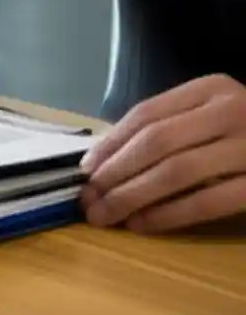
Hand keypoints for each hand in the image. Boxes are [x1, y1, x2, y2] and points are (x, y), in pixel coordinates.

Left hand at [79, 73, 245, 231]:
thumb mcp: (211, 115)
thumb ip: (168, 128)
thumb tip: (102, 160)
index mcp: (212, 89)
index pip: (146, 115)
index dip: (110, 144)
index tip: (84, 171)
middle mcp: (233, 110)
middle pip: (156, 143)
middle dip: (114, 174)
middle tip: (88, 200)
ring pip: (177, 172)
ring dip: (132, 196)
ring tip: (106, 216)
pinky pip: (209, 202)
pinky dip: (170, 215)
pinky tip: (143, 225)